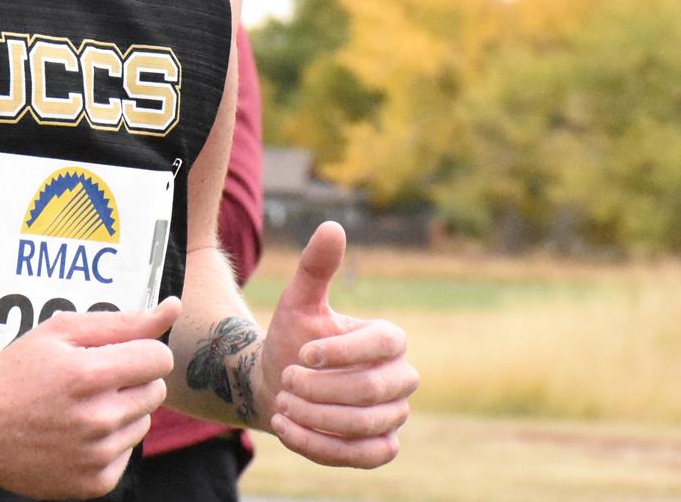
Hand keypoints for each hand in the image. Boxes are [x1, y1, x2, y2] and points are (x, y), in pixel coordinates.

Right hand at [0, 296, 179, 498]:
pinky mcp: (94, 483)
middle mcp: (97, 419)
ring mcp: (96, 456)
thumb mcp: (60, 332)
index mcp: (88, 375)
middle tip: (92, 379)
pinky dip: (109, 442)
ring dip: (122, 410)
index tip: (118, 352)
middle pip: (156, 390)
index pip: (159, 358)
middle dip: (131, 378)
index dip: (140, 350)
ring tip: (80, 406)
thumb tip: (172, 308)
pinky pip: (127, 453)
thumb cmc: (16, 371)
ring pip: (144, 422)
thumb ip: (122, 321)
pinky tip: (76, 433)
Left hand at [260, 222, 416, 467]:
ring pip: (366, 425)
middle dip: (321, 389)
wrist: (278, 384)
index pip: (383, 344)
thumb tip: (333, 225)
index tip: (302, 353)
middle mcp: (401, 378)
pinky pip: (365, 456)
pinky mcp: (382, 447)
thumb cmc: (294, 339)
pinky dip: (322, 446)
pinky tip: (287, 429)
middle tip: (286, 379)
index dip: (340, 352)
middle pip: (373, 391)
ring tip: (282, 402)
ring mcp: (395, 416)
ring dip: (316, 417)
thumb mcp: (298, 301)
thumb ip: (316, 267)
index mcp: (389, 339)